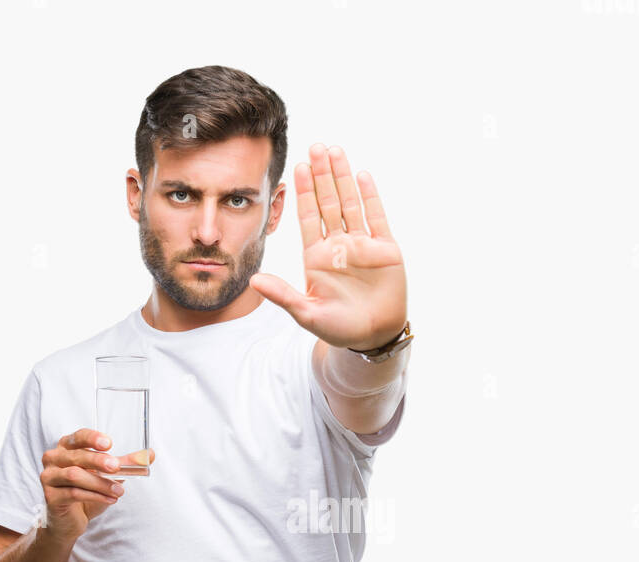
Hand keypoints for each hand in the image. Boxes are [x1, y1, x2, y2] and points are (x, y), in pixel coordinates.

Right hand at [40, 429, 153, 540]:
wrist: (70, 520)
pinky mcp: (50, 496)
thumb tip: (150, 454)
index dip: (92, 438)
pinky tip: (110, 499)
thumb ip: (125, 464)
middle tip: (117, 467)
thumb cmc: (87, 493)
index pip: (78, 437)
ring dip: (100, 483)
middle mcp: (53, 459)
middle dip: (98, 461)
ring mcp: (49, 477)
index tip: (109, 443)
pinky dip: (95, 496)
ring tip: (119, 491)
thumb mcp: (107, 476)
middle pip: (76, 456)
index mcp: (66, 448)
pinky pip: (73, 493)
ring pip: (74, 475)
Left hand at [249, 142, 406, 351]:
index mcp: (317, 257)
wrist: (374, 337)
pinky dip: (370, 196)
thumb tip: (253, 281)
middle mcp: (338, 246)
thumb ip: (282, 295)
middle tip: (315, 147)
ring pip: (350, 203)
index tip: (296, 167)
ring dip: (342, 178)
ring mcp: (362, 245)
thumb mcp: (307, 313)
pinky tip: (361, 175)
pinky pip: (376, 217)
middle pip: (328, 203)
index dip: (303, 192)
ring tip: (334, 151)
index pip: (308, 217)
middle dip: (321, 175)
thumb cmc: (339, 328)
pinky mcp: (385, 249)